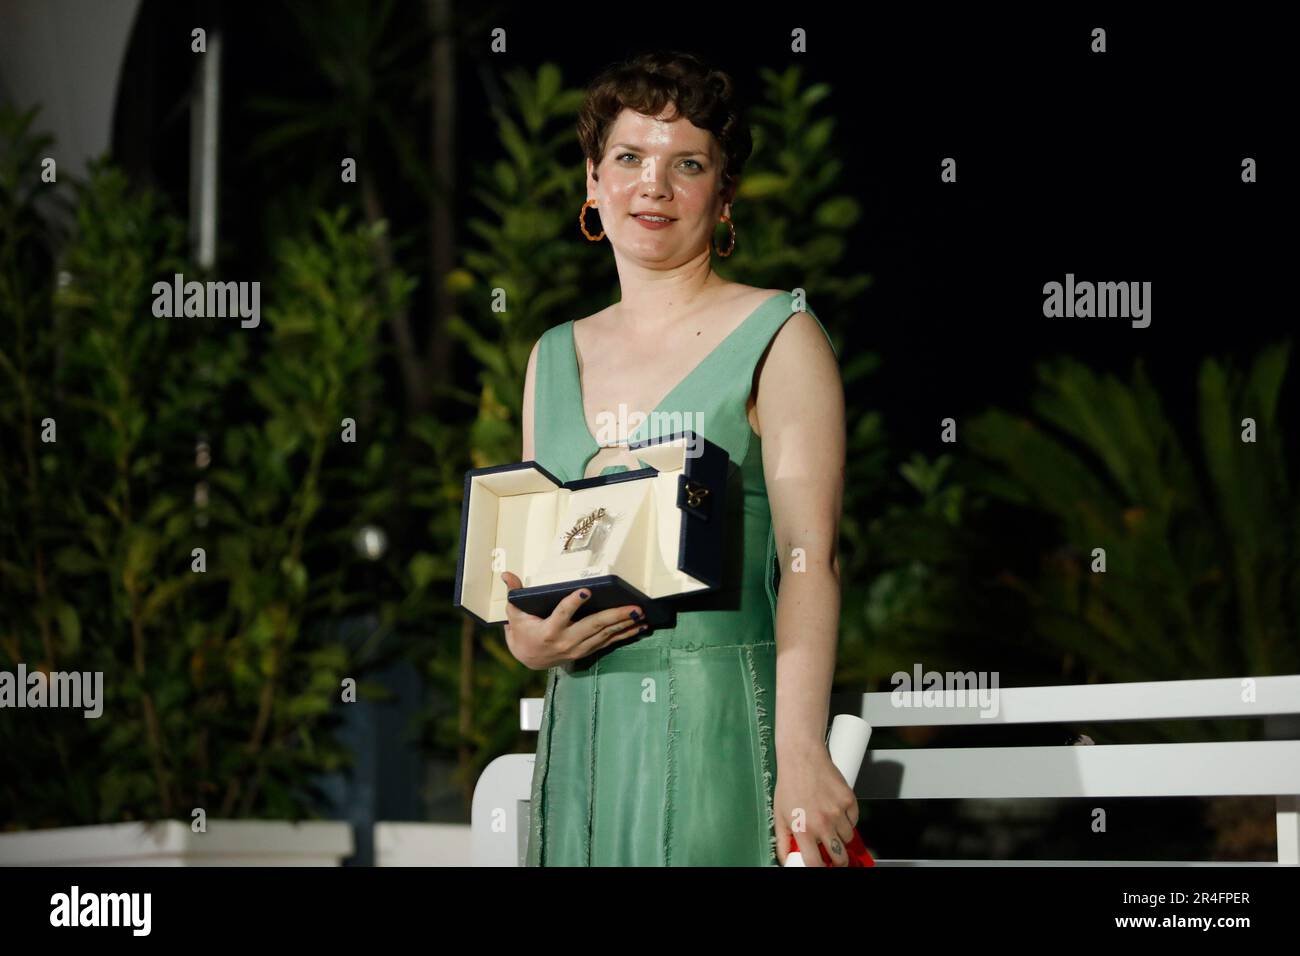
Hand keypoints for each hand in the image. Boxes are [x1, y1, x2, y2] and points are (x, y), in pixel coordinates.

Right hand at [499, 570, 646, 669]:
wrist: (529, 660)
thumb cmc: (523, 633)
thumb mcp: (515, 614)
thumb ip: (514, 593)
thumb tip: (507, 574)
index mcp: (548, 630)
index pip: (562, 614)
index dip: (573, 603)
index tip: (585, 590)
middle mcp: (566, 640)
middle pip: (593, 626)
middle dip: (615, 616)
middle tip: (633, 607)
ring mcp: (579, 648)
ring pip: (605, 635)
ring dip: (625, 624)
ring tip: (640, 614)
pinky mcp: (587, 651)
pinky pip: (609, 643)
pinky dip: (625, 635)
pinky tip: (639, 628)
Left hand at [773, 743, 858, 866]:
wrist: (802, 756)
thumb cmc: (790, 783)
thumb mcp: (779, 814)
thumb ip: (783, 840)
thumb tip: (785, 858)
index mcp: (803, 828)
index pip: (815, 863)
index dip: (819, 868)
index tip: (821, 865)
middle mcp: (822, 822)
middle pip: (840, 856)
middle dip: (838, 859)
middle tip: (834, 853)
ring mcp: (837, 811)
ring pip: (848, 838)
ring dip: (841, 836)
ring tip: (830, 823)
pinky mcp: (848, 799)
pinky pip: (854, 819)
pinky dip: (849, 819)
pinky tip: (837, 810)